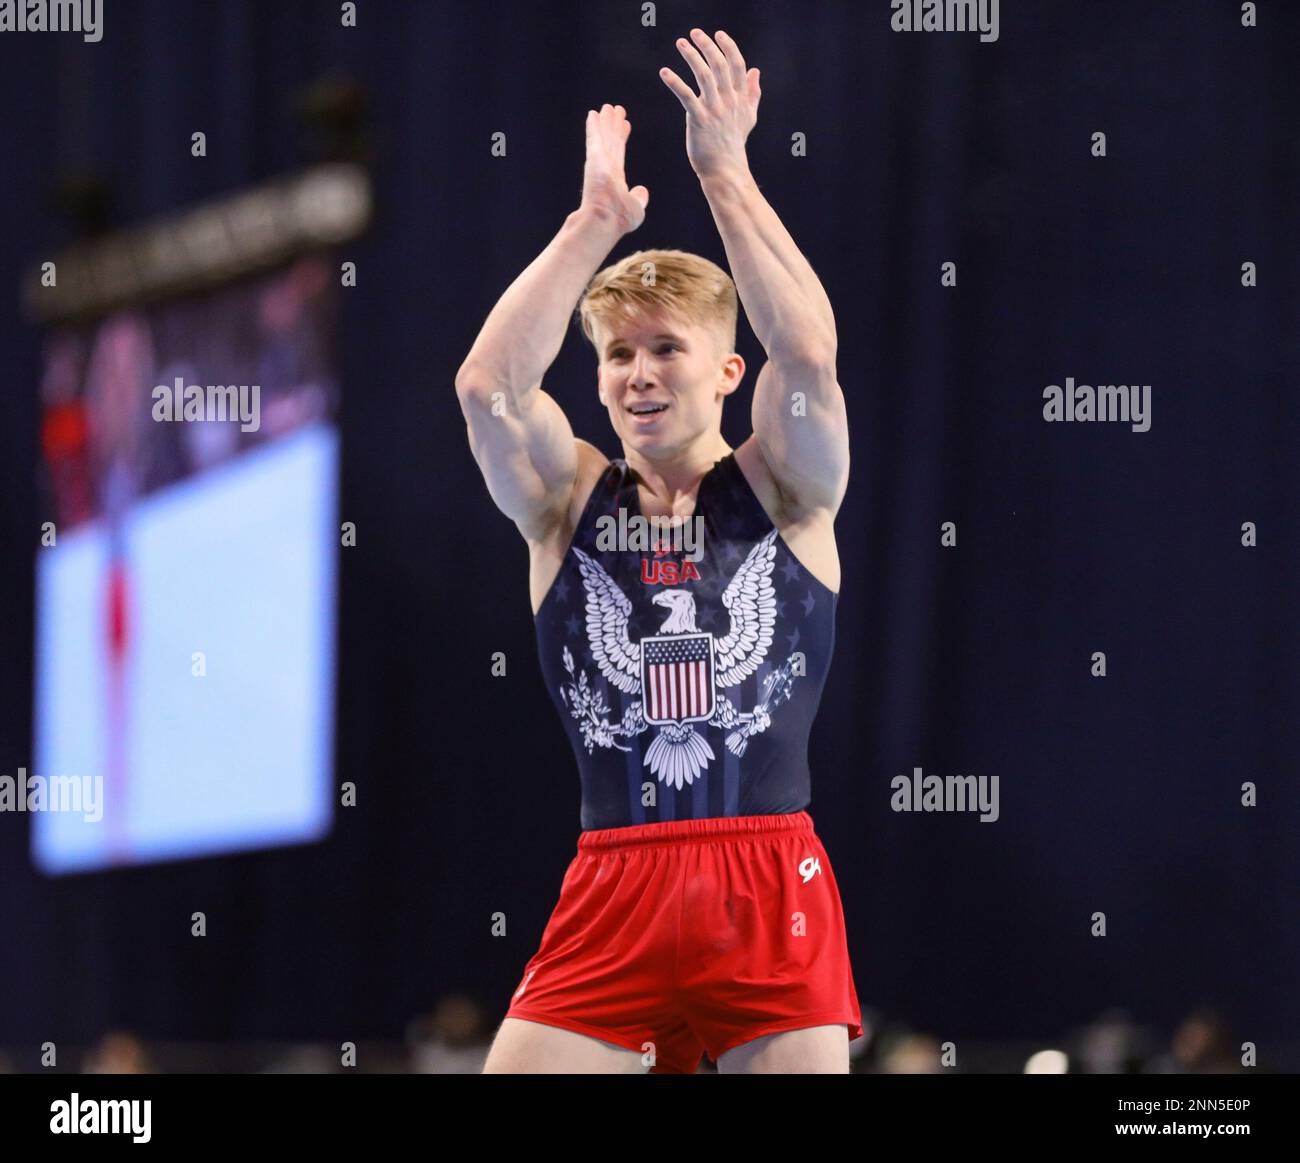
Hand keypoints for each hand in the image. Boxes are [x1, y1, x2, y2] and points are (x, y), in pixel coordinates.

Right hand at [580, 103, 648, 234]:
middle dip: (613, 126)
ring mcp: (598, 163)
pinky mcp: (594, 158)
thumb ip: (638, 197)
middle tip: (615, 110)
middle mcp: (606, 169)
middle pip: (611, 142)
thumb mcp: (636, 208)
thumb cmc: (619, 219)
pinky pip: (594, 137)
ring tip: (608, 107)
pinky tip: (593, 114)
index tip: (625, 126)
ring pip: (603, 136)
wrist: (605, 220)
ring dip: (605, 122)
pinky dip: (593, 126)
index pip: (619, 154)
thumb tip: (642, 190)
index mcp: (615, 180)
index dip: (622, 139)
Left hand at [659, 28, 759, 179]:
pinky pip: (686, 95)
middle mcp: (729, 101)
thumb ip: (752, 93)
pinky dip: (674, 82)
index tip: (718, 34)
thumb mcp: (748, 116)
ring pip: (704, 75)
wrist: (725, 170)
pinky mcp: (699, 120)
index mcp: (740, 98)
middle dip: (707, 45)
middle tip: (695, 33)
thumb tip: (755, 70)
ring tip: (681, 43)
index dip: (728, 47)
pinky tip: (664, 72)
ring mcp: (714, 110)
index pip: (737, 65)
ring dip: (691, 56)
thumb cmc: (733, 144)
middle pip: (720, 65)